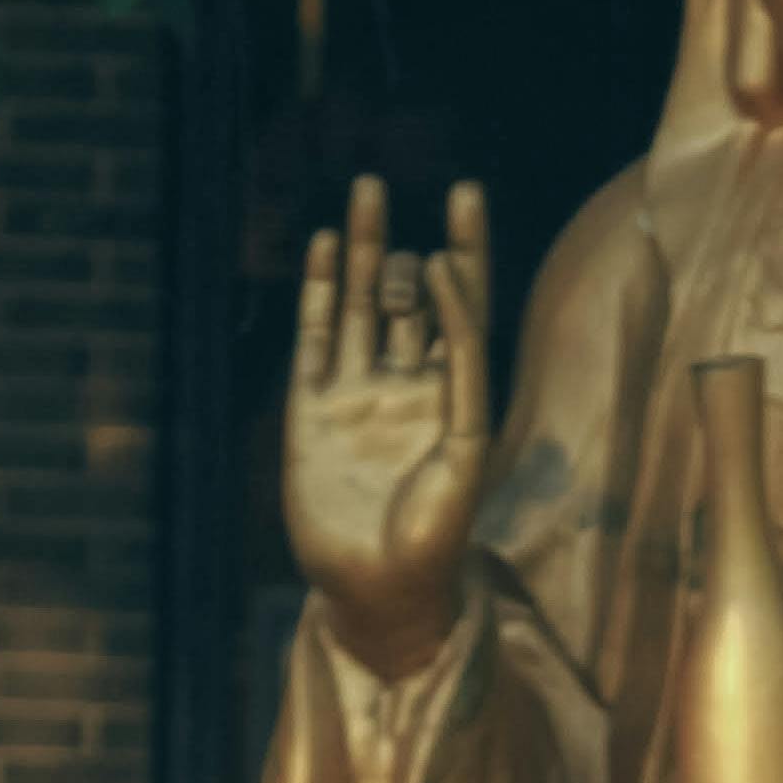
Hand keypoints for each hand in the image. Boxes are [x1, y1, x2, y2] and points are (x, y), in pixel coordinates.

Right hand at [287, 176, 491, 680]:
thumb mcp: (470, 438)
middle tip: (404, 226)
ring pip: (363, 305)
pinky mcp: (312, 409)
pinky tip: (329, 247)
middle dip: (411, 259)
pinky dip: (322, 290)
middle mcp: (408, 387)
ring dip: (367, 249)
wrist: (383, 591)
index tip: (466, 191)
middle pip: (412, 298)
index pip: (465, 306)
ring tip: (369, 191)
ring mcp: (357, 395)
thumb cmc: (439, 531)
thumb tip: (442, 269)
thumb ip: (465, 355)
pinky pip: (317, 336)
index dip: (467, 248)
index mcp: (456, 396)